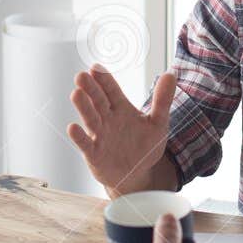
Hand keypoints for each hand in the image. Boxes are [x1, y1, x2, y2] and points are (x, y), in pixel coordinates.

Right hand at [67, 67, 175, 195]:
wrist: (137, 175)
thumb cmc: (144, 146)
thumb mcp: (158, 123)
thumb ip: (163, 100)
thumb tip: (170, 74)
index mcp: (121, 108)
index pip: (111, 90)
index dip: (104, 79)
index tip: (96, 67)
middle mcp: (108, 119)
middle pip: (98, 101)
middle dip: (90, 88)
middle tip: (81, 76)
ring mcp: (100, 136)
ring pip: (90, 118)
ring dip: (83, 107)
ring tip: (76, 93)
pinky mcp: (94, 154)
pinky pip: (85, 144)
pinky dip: (79, 137)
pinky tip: (72, 128)